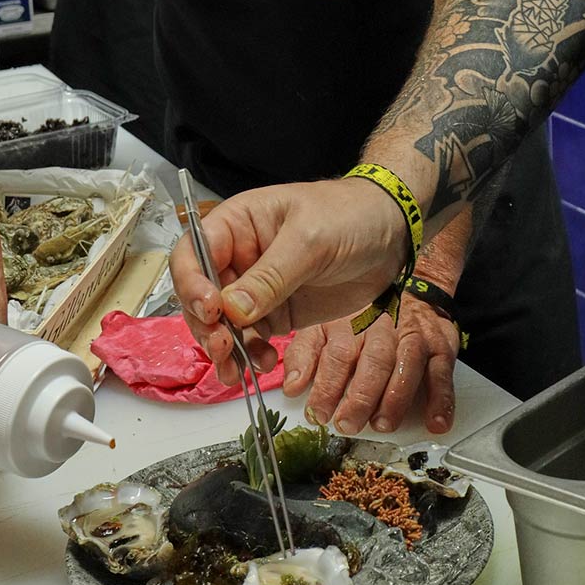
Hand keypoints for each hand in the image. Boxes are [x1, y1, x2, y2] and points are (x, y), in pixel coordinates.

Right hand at [170, 177, 410, 386]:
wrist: (393, 234)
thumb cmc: (351, 215)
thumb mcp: (311, 239)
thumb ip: (271, 275)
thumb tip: (230, 309)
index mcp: (238, 224)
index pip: (193, 253)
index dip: (191, 283)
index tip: (209, 309)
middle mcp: (239, 257)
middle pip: (200, 295)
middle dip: (206, 325)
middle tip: (222, 346)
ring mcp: (257, 288)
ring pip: (222, 324)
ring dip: (223, 349)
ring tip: (235, 370)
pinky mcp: (277, 312)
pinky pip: (251, 338)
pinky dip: (250, 355)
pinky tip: (261, 363)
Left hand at [282, 295, 458, 436]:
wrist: (408, 285)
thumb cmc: (358, 317)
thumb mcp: (322, 325)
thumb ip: (304, 354)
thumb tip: (292, 387)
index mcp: (349, 324)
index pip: (338, 355)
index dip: (327, 386)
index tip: (318, 414)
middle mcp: (383, 328)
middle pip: (374, 360)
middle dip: (361, 395)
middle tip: (349, 423)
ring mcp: (414, 336)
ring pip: (408, 363)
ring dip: (396, 396)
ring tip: (384, 423)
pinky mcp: (441, 344)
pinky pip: (443, 371)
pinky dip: (442, 398)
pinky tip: (436, 422)